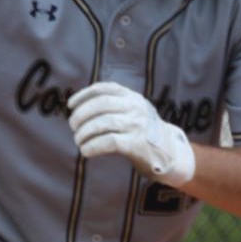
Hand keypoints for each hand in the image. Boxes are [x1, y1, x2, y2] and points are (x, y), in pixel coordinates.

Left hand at [66, 81, 195, 184]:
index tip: (70, 105)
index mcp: (132, 97)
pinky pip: (109, 142)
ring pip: (103, 123)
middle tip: (73, 126)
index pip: (104, 89)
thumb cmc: (143, 132)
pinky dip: (92, 146)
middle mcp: (136, 108)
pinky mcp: (137, 144)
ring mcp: (137, 125)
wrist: (169, 152)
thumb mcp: (134, 111)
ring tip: (78, 140)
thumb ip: (114, 106)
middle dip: (81, 115)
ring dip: (84, 132)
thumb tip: (78, 108)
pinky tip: (86, 151)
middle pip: (101, 105)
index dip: (84, 95)